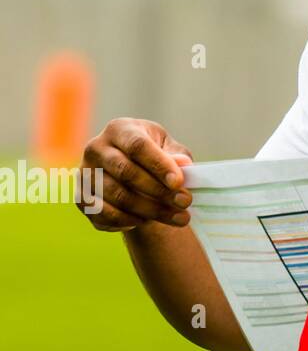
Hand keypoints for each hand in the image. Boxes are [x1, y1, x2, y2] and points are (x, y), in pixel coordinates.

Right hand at [79, 118, 193, 231]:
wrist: (132, 169)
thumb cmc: (154, 154)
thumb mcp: (169, 148)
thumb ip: (176, 155)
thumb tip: (183, 164)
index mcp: (119, 129)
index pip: (138, 146)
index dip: (159, 165)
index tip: (179, 183)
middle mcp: (96, 148)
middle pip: (126, 172)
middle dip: (159, 191)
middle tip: (185, 203)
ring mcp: (84, 174)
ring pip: (117, 196)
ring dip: (150, 210)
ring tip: (178, 217)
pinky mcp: (81, 198)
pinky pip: (103, 214)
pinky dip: (128, 220)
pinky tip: (149, 221)